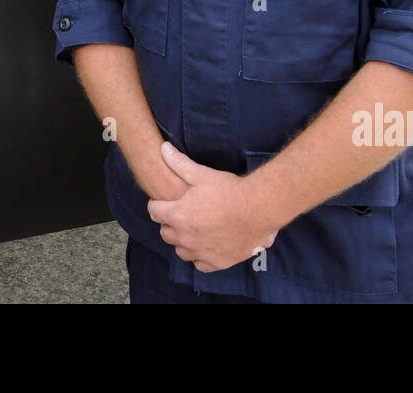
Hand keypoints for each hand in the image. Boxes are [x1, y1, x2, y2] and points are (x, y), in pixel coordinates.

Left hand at [147, 142, 278, 272]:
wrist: (258, 209)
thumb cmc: (229, 190)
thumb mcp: (201, 174)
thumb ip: (179, 163)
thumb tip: (163, 149)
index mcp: (178, 215)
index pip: (154, 212)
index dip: (158, 204)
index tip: (164, 201)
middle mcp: (185, 237)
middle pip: (165, 233)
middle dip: (169, 223)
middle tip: (180, 213)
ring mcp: (201, 252)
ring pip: (180, 251)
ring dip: (182, 241)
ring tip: (192, 230)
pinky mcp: (217, 262)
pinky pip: (200, 264)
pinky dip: (200, 257)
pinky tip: (206, 246)